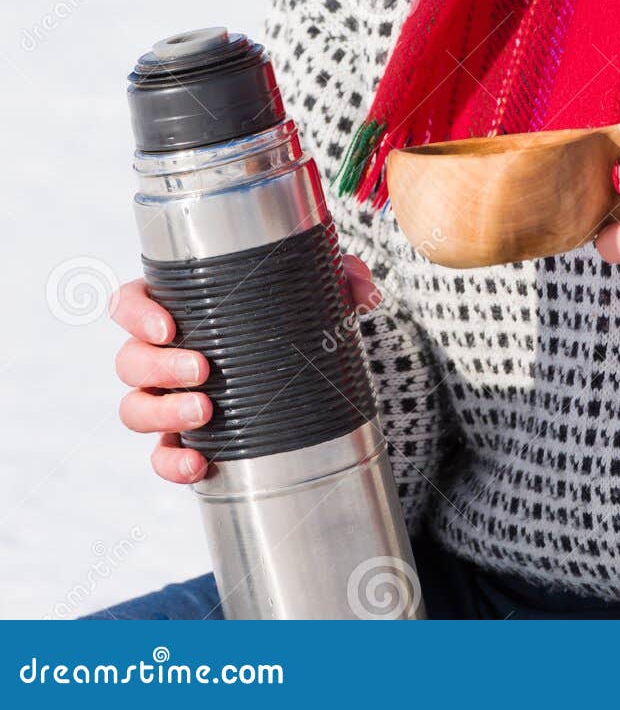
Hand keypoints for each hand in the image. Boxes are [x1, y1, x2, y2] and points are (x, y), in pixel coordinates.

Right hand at [111, 254, 380, 483]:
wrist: (297, 363)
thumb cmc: (289, 311)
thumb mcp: (316, 285)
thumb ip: (342, 277)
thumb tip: (367, 293)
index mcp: (175, 305)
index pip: (129, 303)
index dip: (137, 315)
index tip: (169, 326)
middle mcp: (160, 352)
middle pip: (130, 360)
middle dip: (161, 367)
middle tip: (204, 369)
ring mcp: (166, 396)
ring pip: (135, 407)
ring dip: (163, 412)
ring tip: (206, 413)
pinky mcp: (180, 436)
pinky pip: (160, 454)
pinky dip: (171, 462)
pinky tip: (199, 465)